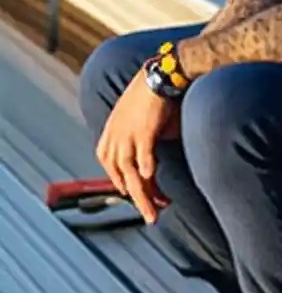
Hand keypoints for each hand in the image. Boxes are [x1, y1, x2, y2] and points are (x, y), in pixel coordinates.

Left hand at [96, 70, 174, 223]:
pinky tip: (153, 179)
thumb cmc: (153, 98)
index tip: (139, 196)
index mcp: (111, 135)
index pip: (112, 168)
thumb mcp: (139, 122)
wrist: (158, 76)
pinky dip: (147, 168)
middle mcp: (115, 138)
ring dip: (144, 195)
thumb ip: (142, 143)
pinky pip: (144, 155)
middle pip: (122, 176)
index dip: (125, 185)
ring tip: (155, 211)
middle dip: (138, 199)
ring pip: (132, 173)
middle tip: (151, 216)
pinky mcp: (144, 131)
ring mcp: (128, 135)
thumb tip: (152, 163)